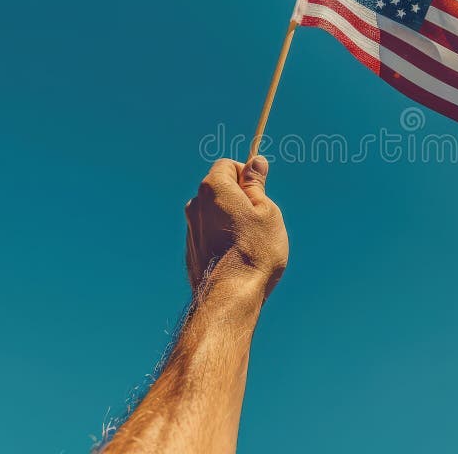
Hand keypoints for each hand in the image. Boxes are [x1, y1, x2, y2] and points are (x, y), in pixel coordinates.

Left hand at [184, 156, 287, 298]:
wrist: (231, 295)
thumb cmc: (255, 250)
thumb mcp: (266, 211)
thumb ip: (257, 184)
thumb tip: (255, 162)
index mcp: (214, 188)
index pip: (227, 165)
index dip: (246, 175)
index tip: (260, 194)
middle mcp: (196, 205)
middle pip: (219, 189)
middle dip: (239, 197)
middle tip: (259, 219)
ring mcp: (191, 229)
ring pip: (214, 213)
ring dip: (230, 219)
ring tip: (250, 242)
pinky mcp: (191, 250)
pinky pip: (209, 234)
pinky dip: (222, 238)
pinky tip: (237, 256)